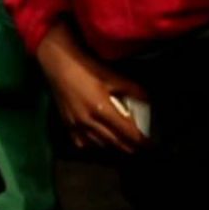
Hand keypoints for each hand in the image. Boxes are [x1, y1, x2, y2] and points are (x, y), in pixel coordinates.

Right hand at [37, 22, 147, 152]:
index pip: (127, 132)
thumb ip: (132, 90)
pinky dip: (94, 143)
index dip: (141, 141)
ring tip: (123, 142)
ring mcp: (76, 125)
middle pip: (115, 142)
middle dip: (130, 146)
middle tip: (140, 146)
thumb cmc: (85, 66)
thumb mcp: (112, 76)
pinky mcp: (67, 124)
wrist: (57, 63)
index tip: (151, 145)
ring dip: (114, 145)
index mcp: (102, 109)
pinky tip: (100, 139)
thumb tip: (148, 101)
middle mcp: (88, 122)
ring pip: (100, 144)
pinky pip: (83, 142)